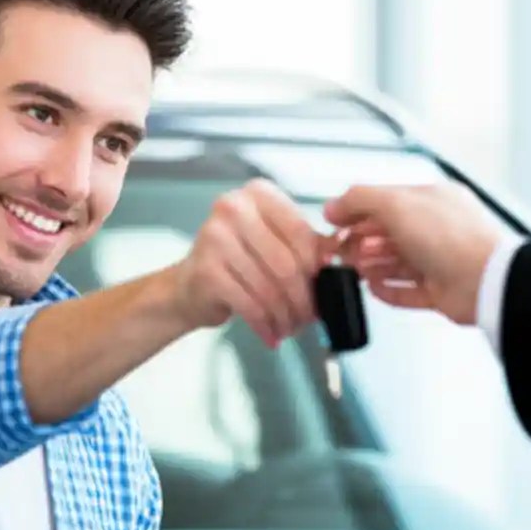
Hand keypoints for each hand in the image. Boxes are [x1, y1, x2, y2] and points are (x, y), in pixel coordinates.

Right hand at [170, 178, 327, 346]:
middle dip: (302, 298)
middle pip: (286, 263)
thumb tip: (340, 253)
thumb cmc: (239, 262)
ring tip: (290, 328)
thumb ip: (308, 243)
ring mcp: (215, 237)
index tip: (323, 286)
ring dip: (285, 316)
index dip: (316, 264)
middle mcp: (233, 208)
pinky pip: (249, 304)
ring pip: (269, 287)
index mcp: (258, 194)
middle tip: (308, 318)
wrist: (190, 286)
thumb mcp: (275, 242)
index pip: (300, 231)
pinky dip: (265, 325)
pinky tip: (270, 335)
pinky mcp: (206, 271)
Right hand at [324, 183, 504, 324]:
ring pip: (397, 262)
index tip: (335, 222)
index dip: (358, 211)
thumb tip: (334, 205)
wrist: (483, 281)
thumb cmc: (451, 238)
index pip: (387, 202)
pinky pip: (408, 291)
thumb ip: (360, 200)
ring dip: (372, 265)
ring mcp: (440, 261)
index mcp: (432, 200)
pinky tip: (373, 288)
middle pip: (389, 234)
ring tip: (353, 269)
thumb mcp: (396, 203)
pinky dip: (388, 290)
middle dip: (361, 241)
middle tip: (339, 250)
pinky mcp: (441, 291)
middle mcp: (437, 229)